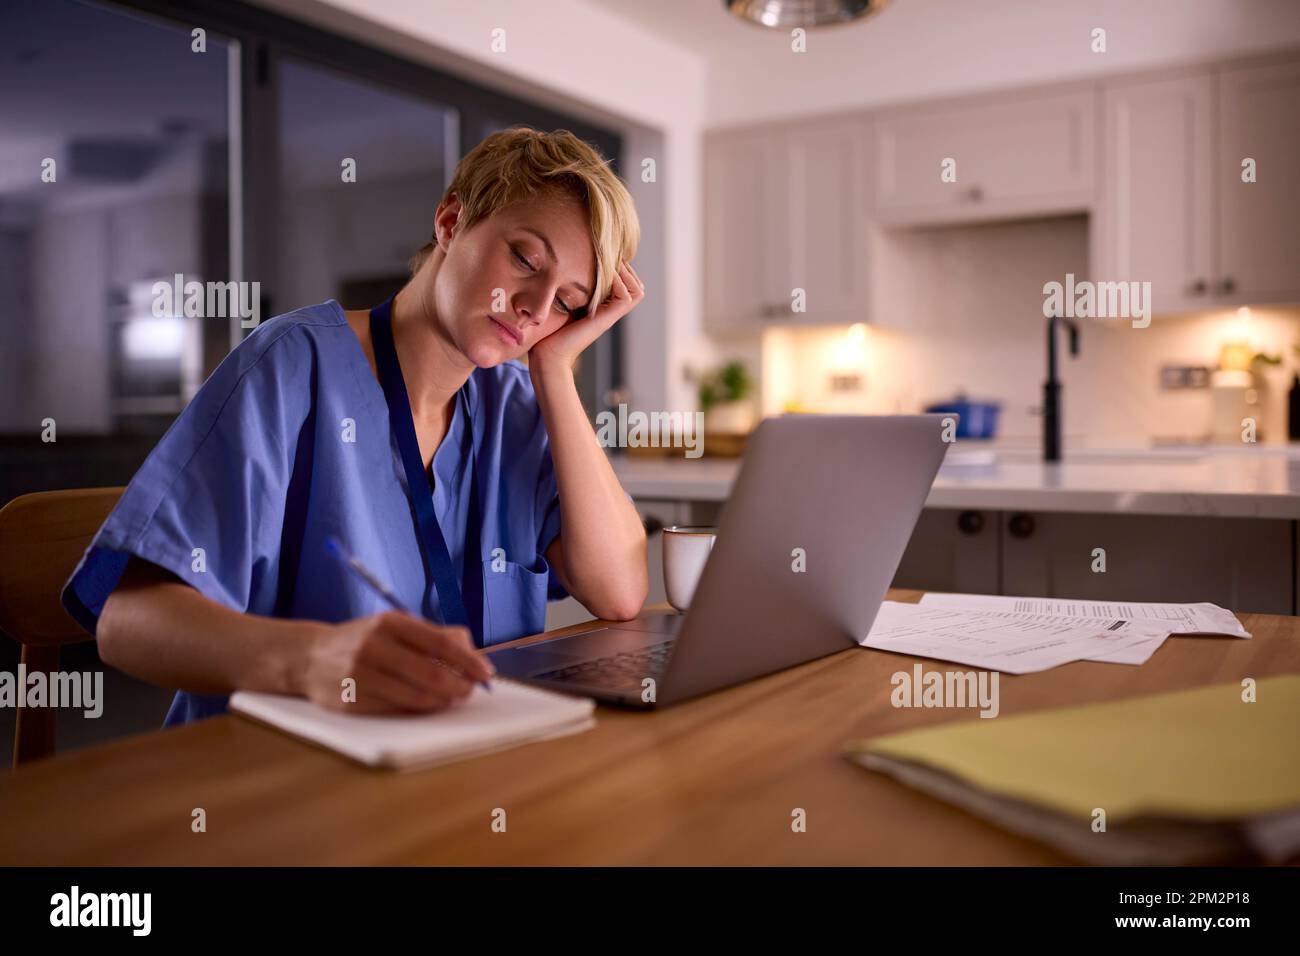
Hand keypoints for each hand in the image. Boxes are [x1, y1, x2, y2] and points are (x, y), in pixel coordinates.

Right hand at [301, 612, 494, 714]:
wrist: (310, 657)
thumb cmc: (364, 640)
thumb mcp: (395, 626)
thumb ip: (434, 634)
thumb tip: (472, 653)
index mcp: (390, 622)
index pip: (441, 643)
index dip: (469, 661)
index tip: (486, 673)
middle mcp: (374, 647)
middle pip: (432, 673)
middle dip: (460, 686)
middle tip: (470, 690)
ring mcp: (361, 676)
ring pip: (418, 696)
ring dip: (442, 700)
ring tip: (451, 697)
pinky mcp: (352, 701)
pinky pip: (398, 709)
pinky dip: (420, 708)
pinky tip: (426, 703)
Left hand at [529, 259, 644, 370]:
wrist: (548, 356)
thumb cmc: (549, 332)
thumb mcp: (561, 302)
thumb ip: (570, 287)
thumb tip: (563, 264)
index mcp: (603, 307)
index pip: (626, 282)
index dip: (620, 267)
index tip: (602, 254)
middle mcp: (610, 311)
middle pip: (636, 285)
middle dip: (626, 267)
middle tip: (607, 256)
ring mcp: (610, 316)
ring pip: (637, 290)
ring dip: (624, 273)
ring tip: (607, 263)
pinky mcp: (606, 320)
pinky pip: (626, 296)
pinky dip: (618, 281)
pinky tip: (601, 274)